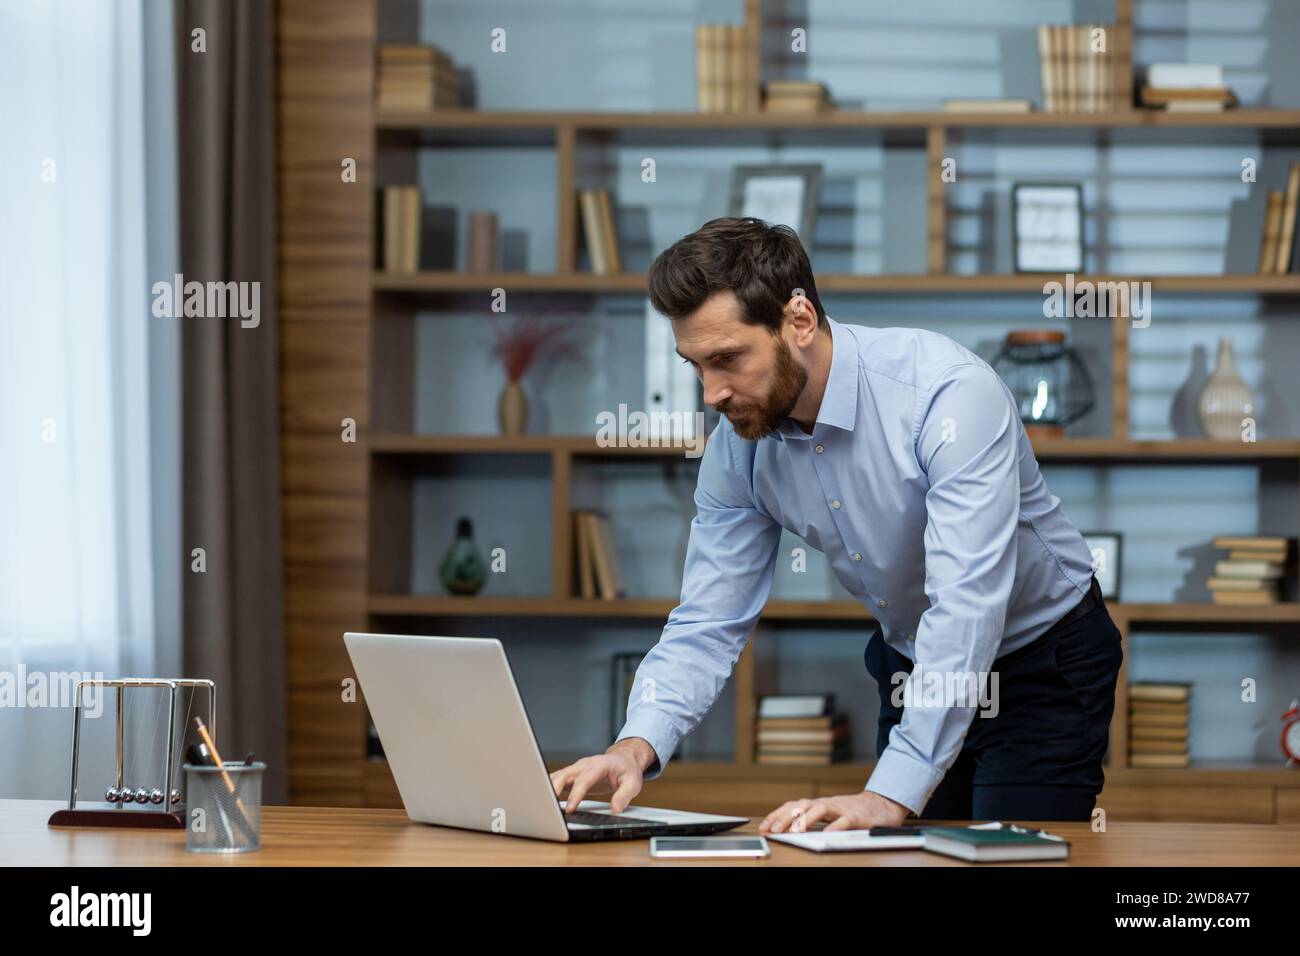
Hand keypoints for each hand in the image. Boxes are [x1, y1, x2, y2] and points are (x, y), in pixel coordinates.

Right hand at [549, 738, 654, 814]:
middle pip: (564, 775)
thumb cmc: (627, 770)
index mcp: (598, 765)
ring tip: (541, 805)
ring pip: (557, 776)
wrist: (623, 759)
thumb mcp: (633, 783)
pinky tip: (543, 800)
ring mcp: (576, 768)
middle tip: (548, 807)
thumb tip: (615, 809)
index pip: (584, 779)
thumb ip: (624, 796)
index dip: (576, 794)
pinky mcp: (572, 774)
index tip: (570, 809)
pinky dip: (548, 788)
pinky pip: (556, 779)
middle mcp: (584, 765)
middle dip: (554, 789)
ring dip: (547, 788)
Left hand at [759, 790, 910, 833]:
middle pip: (802, 805)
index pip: (793, 806)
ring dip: (805, 820)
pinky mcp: (857, 817)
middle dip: (785, 817)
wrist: (882, 804)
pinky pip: (844, 821)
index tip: (764, 827)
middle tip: (772, 830)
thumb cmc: (853, 811)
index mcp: (818, 804)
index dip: (777, 815)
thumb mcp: (829, 814)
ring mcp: (842, 809)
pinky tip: (827, 834)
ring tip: (794, 832)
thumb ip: (811, 819)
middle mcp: (827, 804)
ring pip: (820, 809)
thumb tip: (787, 829)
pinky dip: (835, 827)